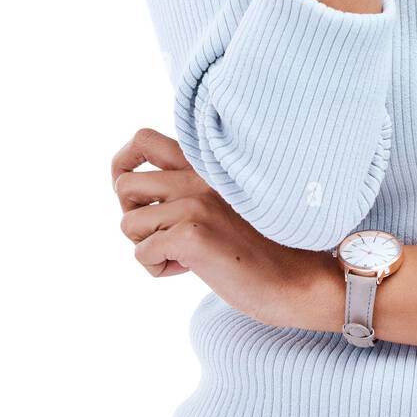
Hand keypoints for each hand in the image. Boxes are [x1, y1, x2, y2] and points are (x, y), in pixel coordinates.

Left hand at [110, 128, 330, 327]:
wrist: (294, 277)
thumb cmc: (259, 245)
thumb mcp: (223, 201)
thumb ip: (189, 187)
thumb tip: (134, 192)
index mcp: (205, 164)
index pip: (142, 139)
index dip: (122, 164)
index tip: (136, 196)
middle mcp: (198, 176)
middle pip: (124, 183)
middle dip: (132, 214)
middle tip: (161, 232)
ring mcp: (195, 204)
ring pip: (128, 222)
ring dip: (145, 245)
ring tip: (181, 253)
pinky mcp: (193, 235)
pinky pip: (142, 253)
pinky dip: (158, 268)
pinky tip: (189, 269)